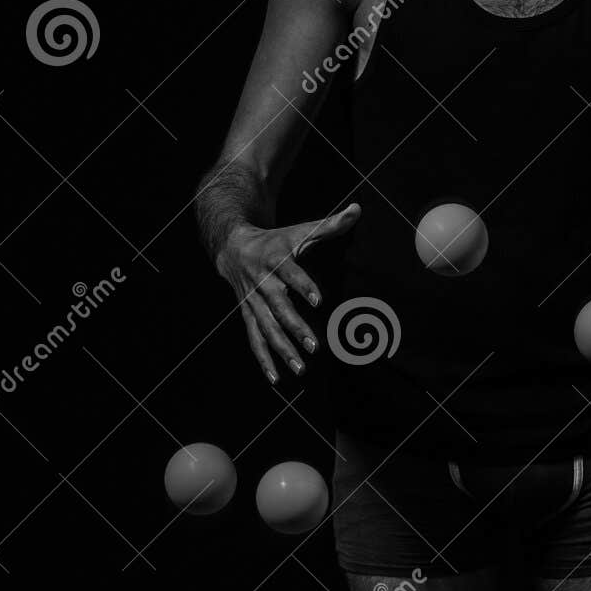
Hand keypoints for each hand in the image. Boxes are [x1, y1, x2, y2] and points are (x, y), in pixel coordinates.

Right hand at [217, 204, 360, 382]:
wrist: (233, 247)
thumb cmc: (276, 240)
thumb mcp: (300, 230)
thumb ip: (329, 225)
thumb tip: (358, 210)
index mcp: (276, 260)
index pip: (291, 273)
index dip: (303, 285)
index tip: (319, 300)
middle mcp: (262, 283)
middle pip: (279, 308)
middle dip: (295, 327)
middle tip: (314, 347)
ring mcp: (253, 302)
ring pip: (266, 329)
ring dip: (282, 350)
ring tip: (301, 369)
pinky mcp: (248, 315)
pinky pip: (254, 340)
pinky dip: (264, 360)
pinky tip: (276, 380)